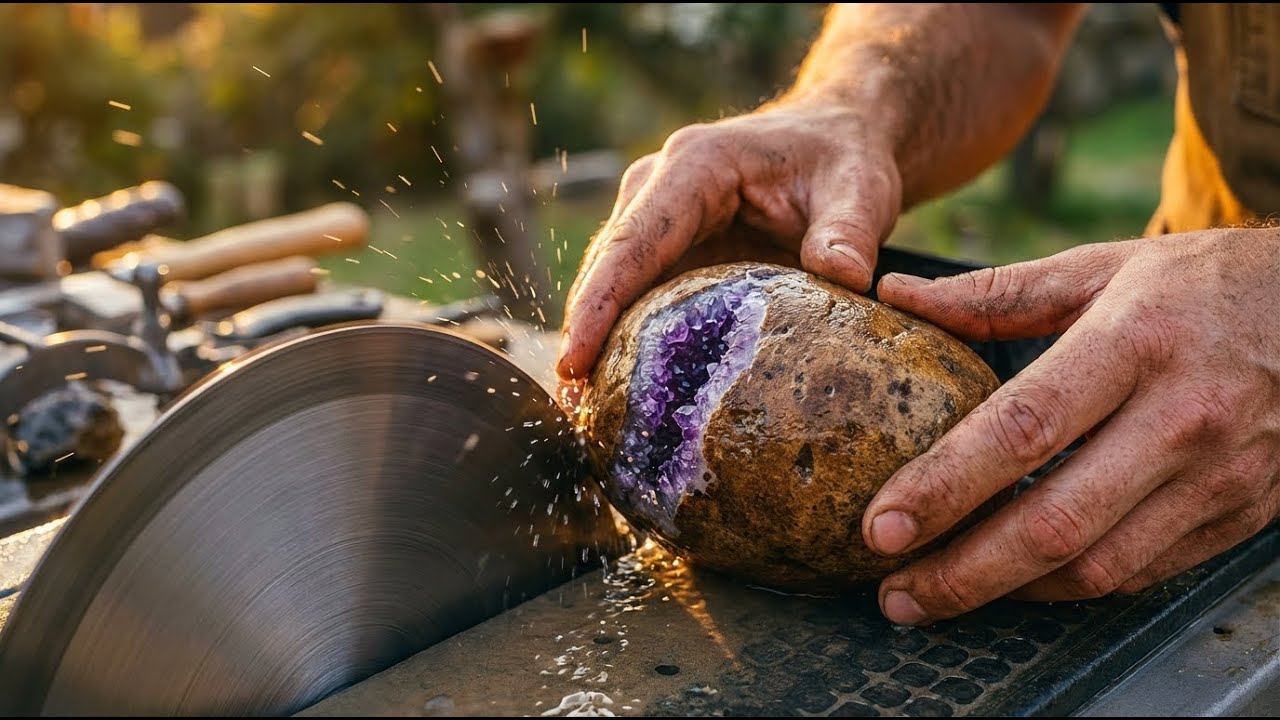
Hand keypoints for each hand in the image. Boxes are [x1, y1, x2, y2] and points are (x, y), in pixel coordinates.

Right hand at [556, 104, 902, 384]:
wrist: (836, 139)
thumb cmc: (844, 157)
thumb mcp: (860, 188)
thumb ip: (849, 230)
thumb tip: (845, 277)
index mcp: (695, 168)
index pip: (634, 241)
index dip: (599, 303)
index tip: (574, 361)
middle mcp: (660, 191)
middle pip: (608, 269)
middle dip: (584, 336)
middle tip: (574, 409)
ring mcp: (659, 224)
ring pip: (613, 287)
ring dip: (598, 345)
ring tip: (585, 416)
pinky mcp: (670, 253)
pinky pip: (638, 298)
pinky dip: (627, 342)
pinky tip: (623, 395)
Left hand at [864, 228, 1279, 624]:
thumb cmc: (1200, 283)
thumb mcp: (1099, 268)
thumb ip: (992, 292)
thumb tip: (895, 292)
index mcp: (1134, 343)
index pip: (1023, 429)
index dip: (945, 485)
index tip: (881, 524)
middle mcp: (1182, 418)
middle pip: (1056, 523)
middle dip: (962, 572)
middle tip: (893, 593)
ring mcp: (1218, 477)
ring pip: (1098, 566)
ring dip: (1006, 594)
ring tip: (933, 596)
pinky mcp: (1237, 516)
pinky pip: (1139, 572)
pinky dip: (1067, 586)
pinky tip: (1012, 582)